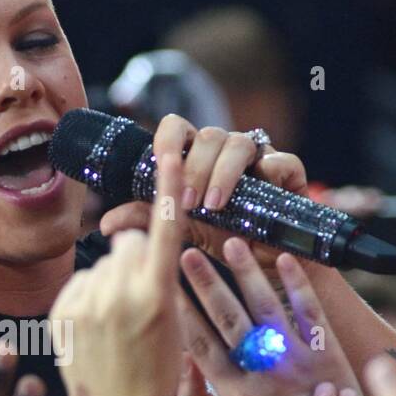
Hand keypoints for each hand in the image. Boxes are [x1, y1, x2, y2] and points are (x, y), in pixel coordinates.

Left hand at [51, 141, 184, 395]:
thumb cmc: (155, 377)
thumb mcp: (174, 328)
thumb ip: (158, 282)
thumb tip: (137, 248)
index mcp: (157, 297)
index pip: (164, 230)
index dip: (168, 188)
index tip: (168, 152)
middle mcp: (120, 294)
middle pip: (127, 244)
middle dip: (134, 259)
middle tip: (139, 299)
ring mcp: (88, 303)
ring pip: (102, 264)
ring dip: (109, 281)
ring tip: (116, 324)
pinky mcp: (62, 312)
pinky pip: (79, 283)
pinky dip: (87, 297)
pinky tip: (95, 329)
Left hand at [99, 118, 306, 269]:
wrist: (264, 266)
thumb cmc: (223, 241)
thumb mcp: (181, 230)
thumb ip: (146, 219)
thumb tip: (105, 224)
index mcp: (197, 158)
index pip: (178, 129)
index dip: (167, 139)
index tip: (161, 165)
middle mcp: (226, 152)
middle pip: (208, 134)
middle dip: (195, 168)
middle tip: (188, 203)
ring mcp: (260, 160)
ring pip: (239, 143)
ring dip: (222, 173)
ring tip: (213, 206)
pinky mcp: (290, 175)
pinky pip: (282, 160)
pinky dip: (268, 172)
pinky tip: (256, 195)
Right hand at [177, 239, 382, 395]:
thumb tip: (179, 361)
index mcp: (237, 394)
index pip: (201, 344)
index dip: (181, 312)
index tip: (165, 286)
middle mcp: (265, 373)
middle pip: (229, 320)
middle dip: (206, 284)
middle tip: (187, 254)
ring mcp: (298, 360)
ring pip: (268, 308)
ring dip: (248, 273)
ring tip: (232, 244)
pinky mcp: (328, 352)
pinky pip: (311, 312)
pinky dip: (299, 285)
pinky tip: (284, 258)